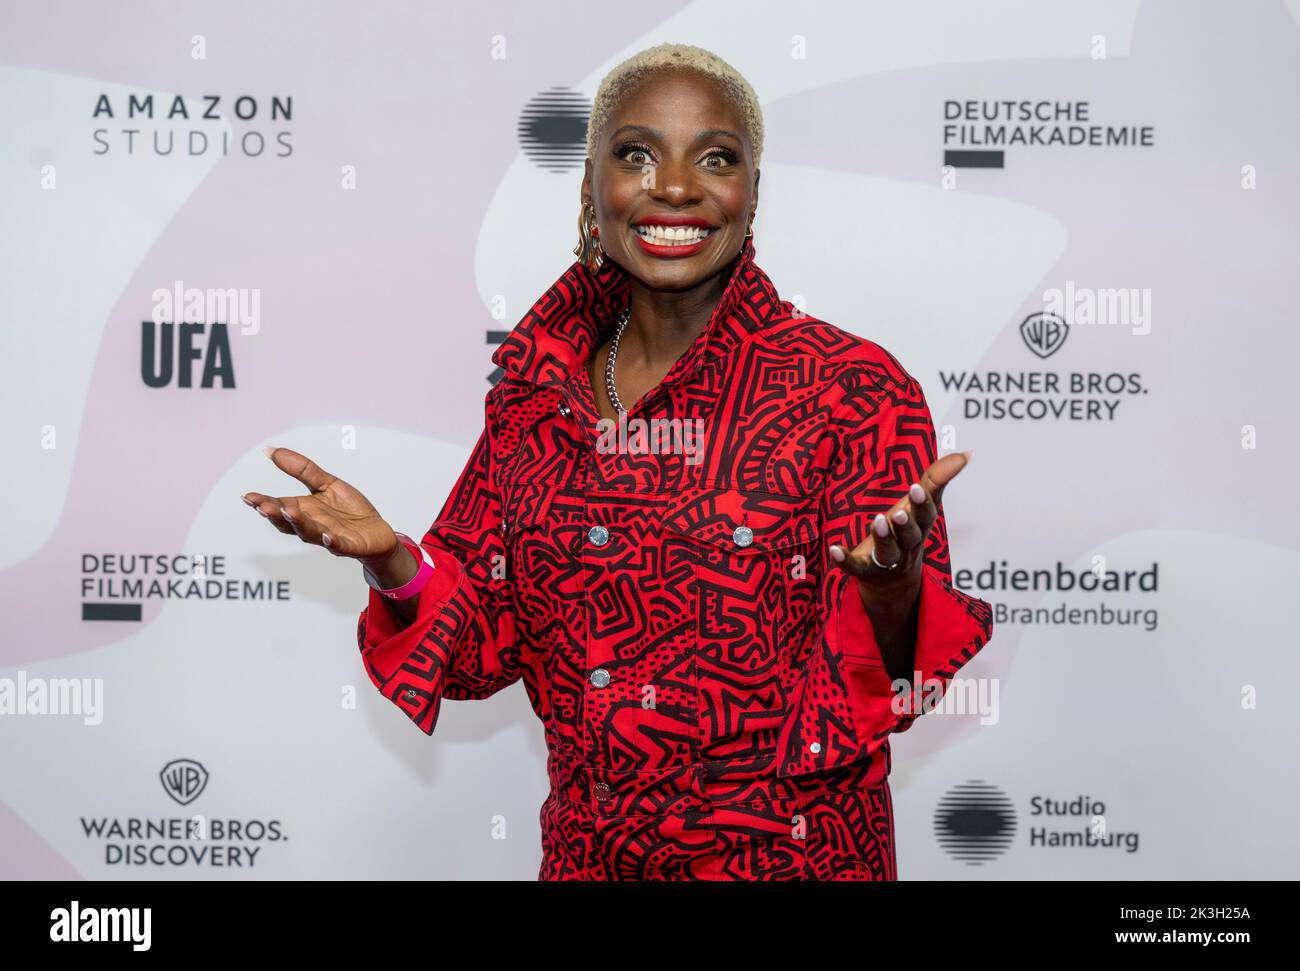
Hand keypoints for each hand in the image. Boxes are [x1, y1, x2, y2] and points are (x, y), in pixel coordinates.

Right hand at [242, 446, 398, 565]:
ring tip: (288, 512)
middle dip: (276, 514)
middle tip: (263, 506)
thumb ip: (302, 469)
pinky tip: (328, 537)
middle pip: (289, 522)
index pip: (279, 506)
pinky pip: (339, 546)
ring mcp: (329, 537)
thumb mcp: (326, 484)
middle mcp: (312, 526)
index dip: (264, 503)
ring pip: (310, 533)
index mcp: (304, 510)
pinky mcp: (349, 546)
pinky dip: (333, 543)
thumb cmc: (350, 510)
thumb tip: (271, 451)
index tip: (248, 497)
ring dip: (298, 523)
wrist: (377, 532)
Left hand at [829, 449, 972, 594]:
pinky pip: (855, 567)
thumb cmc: (907, 531)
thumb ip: (937, 478)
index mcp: (920, 526)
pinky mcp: (865, 571)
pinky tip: (835, 549)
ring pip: (887, 551)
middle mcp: (906, 545)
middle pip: (909, 536)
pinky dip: (845, 560)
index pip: (925, 515)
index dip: (921, 503)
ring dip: (882, 538)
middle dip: (905, 525)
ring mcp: (886, 561)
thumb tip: (966, 454)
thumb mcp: (920, 506)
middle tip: (898, 513)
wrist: (892, 580)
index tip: (915, 488)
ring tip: (877, 521)